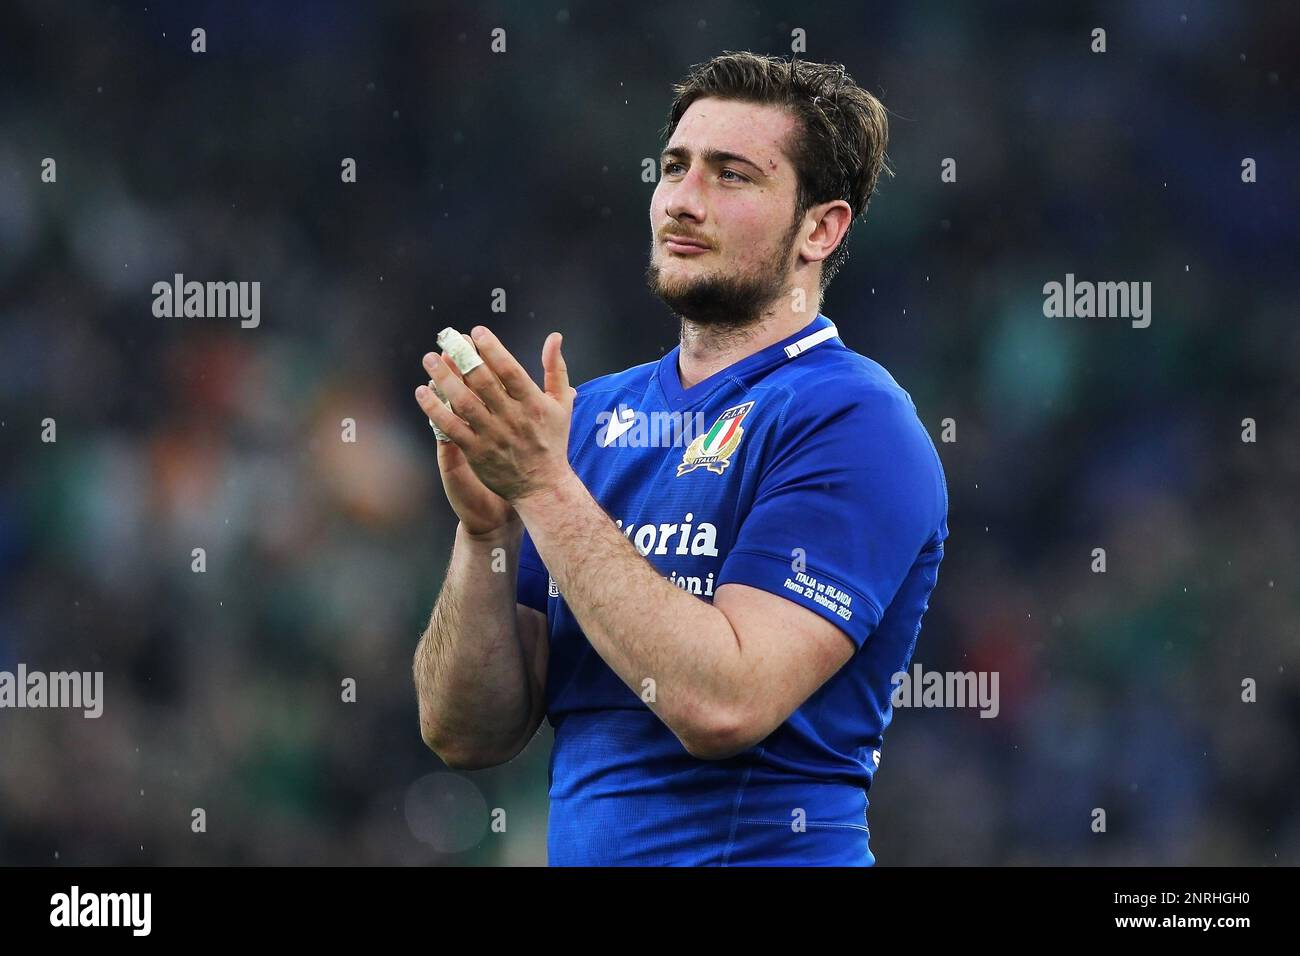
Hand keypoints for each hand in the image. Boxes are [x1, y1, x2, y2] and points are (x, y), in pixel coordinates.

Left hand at [415, 326, 575, 505]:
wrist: (543, 486)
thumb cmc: (552, 441)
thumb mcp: (562, 404)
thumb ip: (556, 369)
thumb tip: (554, 337)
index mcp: (533, 403)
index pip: (510, 370)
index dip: (493, 349)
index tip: (476, 332)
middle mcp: (512, 418)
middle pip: (482, 382)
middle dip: (462, 357)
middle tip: (446, 339)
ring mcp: (492, 436)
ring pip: (463, 402)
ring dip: (444, 379)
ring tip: (430, 360)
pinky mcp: (476, 452)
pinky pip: (450, 427)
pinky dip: (435, 409)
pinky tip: (422, 392)